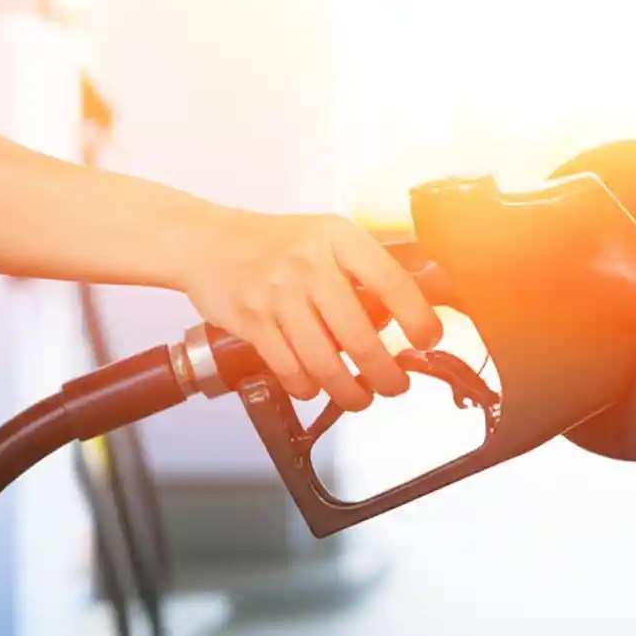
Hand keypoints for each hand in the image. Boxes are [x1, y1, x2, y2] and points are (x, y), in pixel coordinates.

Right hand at [176, 209, 441, 409]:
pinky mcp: (251, 322)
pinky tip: (316, 388)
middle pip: (360, 337)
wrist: (206, 241)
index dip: (418, 319)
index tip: (428, 341)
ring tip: (361, 398)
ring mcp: (277, 294)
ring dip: (350, 392)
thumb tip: (414, 313)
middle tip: (397, 385)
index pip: (392, 283)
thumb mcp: (328, 237)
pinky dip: (307, 387)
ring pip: (324, 362)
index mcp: (339, 239)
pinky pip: (289, 369)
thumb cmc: (279, 243)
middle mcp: (309, 265)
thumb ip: (366, 270)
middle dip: (386, 374)